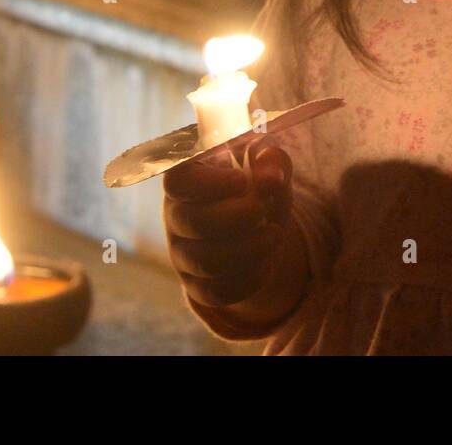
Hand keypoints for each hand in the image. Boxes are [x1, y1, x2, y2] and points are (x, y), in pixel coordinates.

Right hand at [163, 135, 292, 307]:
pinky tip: (265, 262)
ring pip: (205, 261)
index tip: (242, 181)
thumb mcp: (267, 163)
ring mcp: (181, 252)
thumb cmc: (256, 184)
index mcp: (187, 177)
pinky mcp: (194, 284)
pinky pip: (215, 292)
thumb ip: (271, 160)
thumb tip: (270, 179)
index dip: (209, 183)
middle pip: (193, 222)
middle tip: (266, 209)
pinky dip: (248, 279)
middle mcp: (175, 214)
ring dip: (250, 250)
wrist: (259, 225)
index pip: (178, 181)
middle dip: (238, 218)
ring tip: (275, 235)